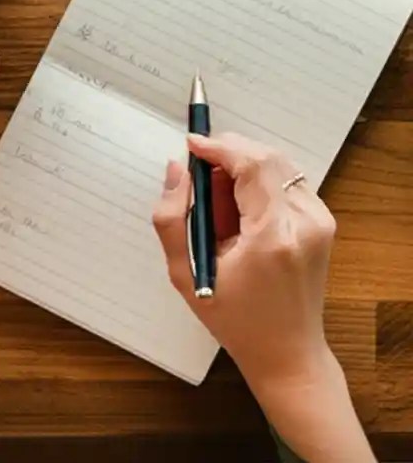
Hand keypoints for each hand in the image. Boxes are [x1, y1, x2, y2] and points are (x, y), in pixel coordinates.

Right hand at [151, 132, 336, 386]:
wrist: (287, 352)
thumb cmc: (232, 318)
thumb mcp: (185, 273)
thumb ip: (172, 217)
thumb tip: (176, 169)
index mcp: (272, 235)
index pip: (251, 165)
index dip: (218, 146)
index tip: (190, 144)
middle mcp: (305, 221)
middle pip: (267, 158)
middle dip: (228, 154)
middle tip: (196, 176)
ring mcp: (320, 221)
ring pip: (278, 166)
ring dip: (242, 169)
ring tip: (216, 203)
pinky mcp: (323, 222)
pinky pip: (286, 182)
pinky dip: (258, 183)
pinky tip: (239, 212)